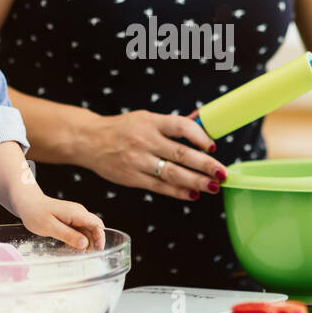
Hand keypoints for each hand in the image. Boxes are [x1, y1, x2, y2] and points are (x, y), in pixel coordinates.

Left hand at [13, 190, 105, 250]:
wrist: (27, 203)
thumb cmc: (36, 213)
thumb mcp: (50, 227)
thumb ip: (68, 235)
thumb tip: (85, 244)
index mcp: (76, 213)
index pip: (96, 224)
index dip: (100, 238)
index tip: (98, 250)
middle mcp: (79, 213)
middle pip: (95, 227)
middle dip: (97, 241)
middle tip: (92, 255)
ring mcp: (75, 215)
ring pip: (88, 229)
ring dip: (89, 241)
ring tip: (84, 254)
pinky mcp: (70, 219)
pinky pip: (80, 229)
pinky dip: (81, 239)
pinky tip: (76, 247)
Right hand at [82, 109, 225, 202]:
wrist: (89, 140)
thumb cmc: (122, 128)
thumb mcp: (145, 118)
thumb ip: (171, 125)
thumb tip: (201, 126)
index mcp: (150, 122)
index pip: (180, 127)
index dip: (200, 136)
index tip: (212, 146)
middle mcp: (145, 141)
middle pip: (180, 154)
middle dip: (205, 165)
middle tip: (222, 173)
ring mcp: (138, 161)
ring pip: (172, 173)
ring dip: (195, 181)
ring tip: (213, 186)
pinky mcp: (132, 178)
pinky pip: (159, 187)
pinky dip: (178, 191)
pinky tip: (192, 194)